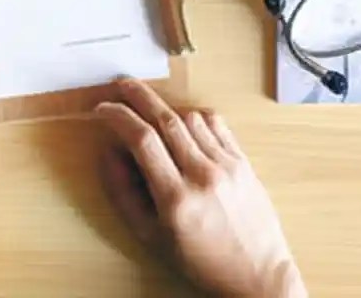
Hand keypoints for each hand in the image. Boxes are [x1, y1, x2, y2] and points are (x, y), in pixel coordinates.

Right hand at [95, 79, 306, 297]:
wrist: (257, 276)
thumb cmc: (202, 262)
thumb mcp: (151, 238)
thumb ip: (124, 194)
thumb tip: (109, 154)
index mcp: (176, 199)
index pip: (142, 140)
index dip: (118, 117)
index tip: (103, 109)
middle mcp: (203, 176)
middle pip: (166, 119)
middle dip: (139, 96)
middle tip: (121, 84)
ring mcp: (228, 167)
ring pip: (192, 118)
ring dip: (167, 108)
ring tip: (152, 111)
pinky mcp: (244, 163)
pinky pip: (218, 125)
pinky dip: (197, 117)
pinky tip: (186, 122)